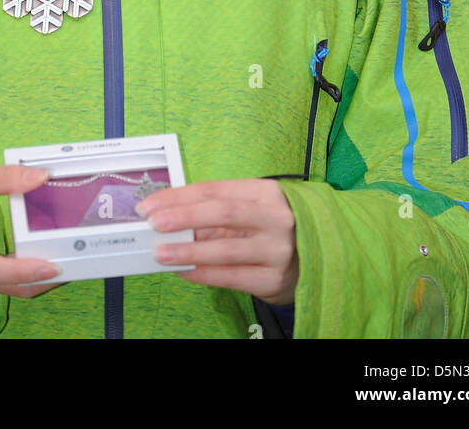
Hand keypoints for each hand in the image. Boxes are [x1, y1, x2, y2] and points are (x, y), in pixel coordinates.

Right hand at [0, 163, 63, 300]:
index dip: (22, 271)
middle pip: (3, 286)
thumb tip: (40, 177)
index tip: (51, 266)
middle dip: (38, 280)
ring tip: (56, 267)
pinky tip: (31, 269)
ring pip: (1, 292)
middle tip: (68, 267)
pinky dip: (15, 283)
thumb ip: (5, 178)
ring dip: (29, 283)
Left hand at [138, 178, 298, 304]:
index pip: (215, 190)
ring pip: (226, 249)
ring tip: (161, 254)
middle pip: (222, 212)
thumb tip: (170, 217)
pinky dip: (204, 274)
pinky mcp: (274, 279)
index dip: (179, 196)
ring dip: (188, 252)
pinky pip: (232, 277)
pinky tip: (184, 272)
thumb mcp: (252, 209)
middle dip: (183, 216)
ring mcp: (278, 250)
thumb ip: (216, 212)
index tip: (151, 205)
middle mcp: (276, 218)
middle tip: (153, 223)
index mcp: (266, 192)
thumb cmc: (272, 228)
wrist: (317, 259)